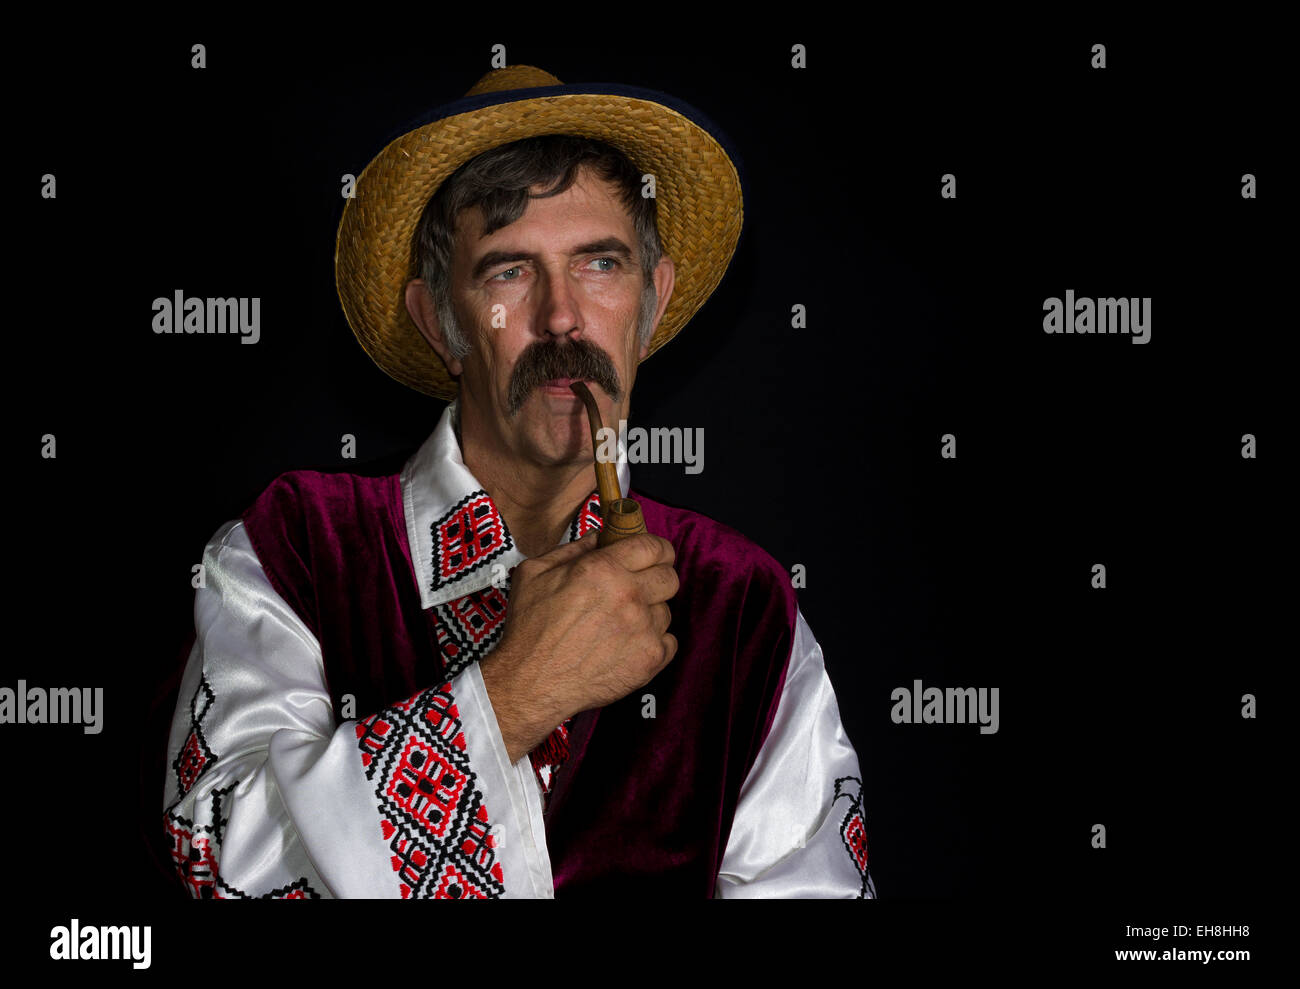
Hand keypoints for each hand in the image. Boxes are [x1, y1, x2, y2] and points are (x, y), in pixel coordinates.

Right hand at [479, 530, 678, 762]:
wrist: (531, 682)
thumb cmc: (529, 629)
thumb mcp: (534, 573)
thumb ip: (572, 549)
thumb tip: (600, 537)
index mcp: (603, 569)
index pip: (654, 546)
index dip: (657, 549)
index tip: (653, 555)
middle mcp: (629, 595)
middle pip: (670, 577)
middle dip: (657, 578)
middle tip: (640, 588)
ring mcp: (643, 629)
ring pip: (666, 611)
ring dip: (649, 614)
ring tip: (621, 626)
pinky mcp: (650, 659)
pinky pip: (669, 642)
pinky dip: (653, 643)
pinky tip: (629, 646)